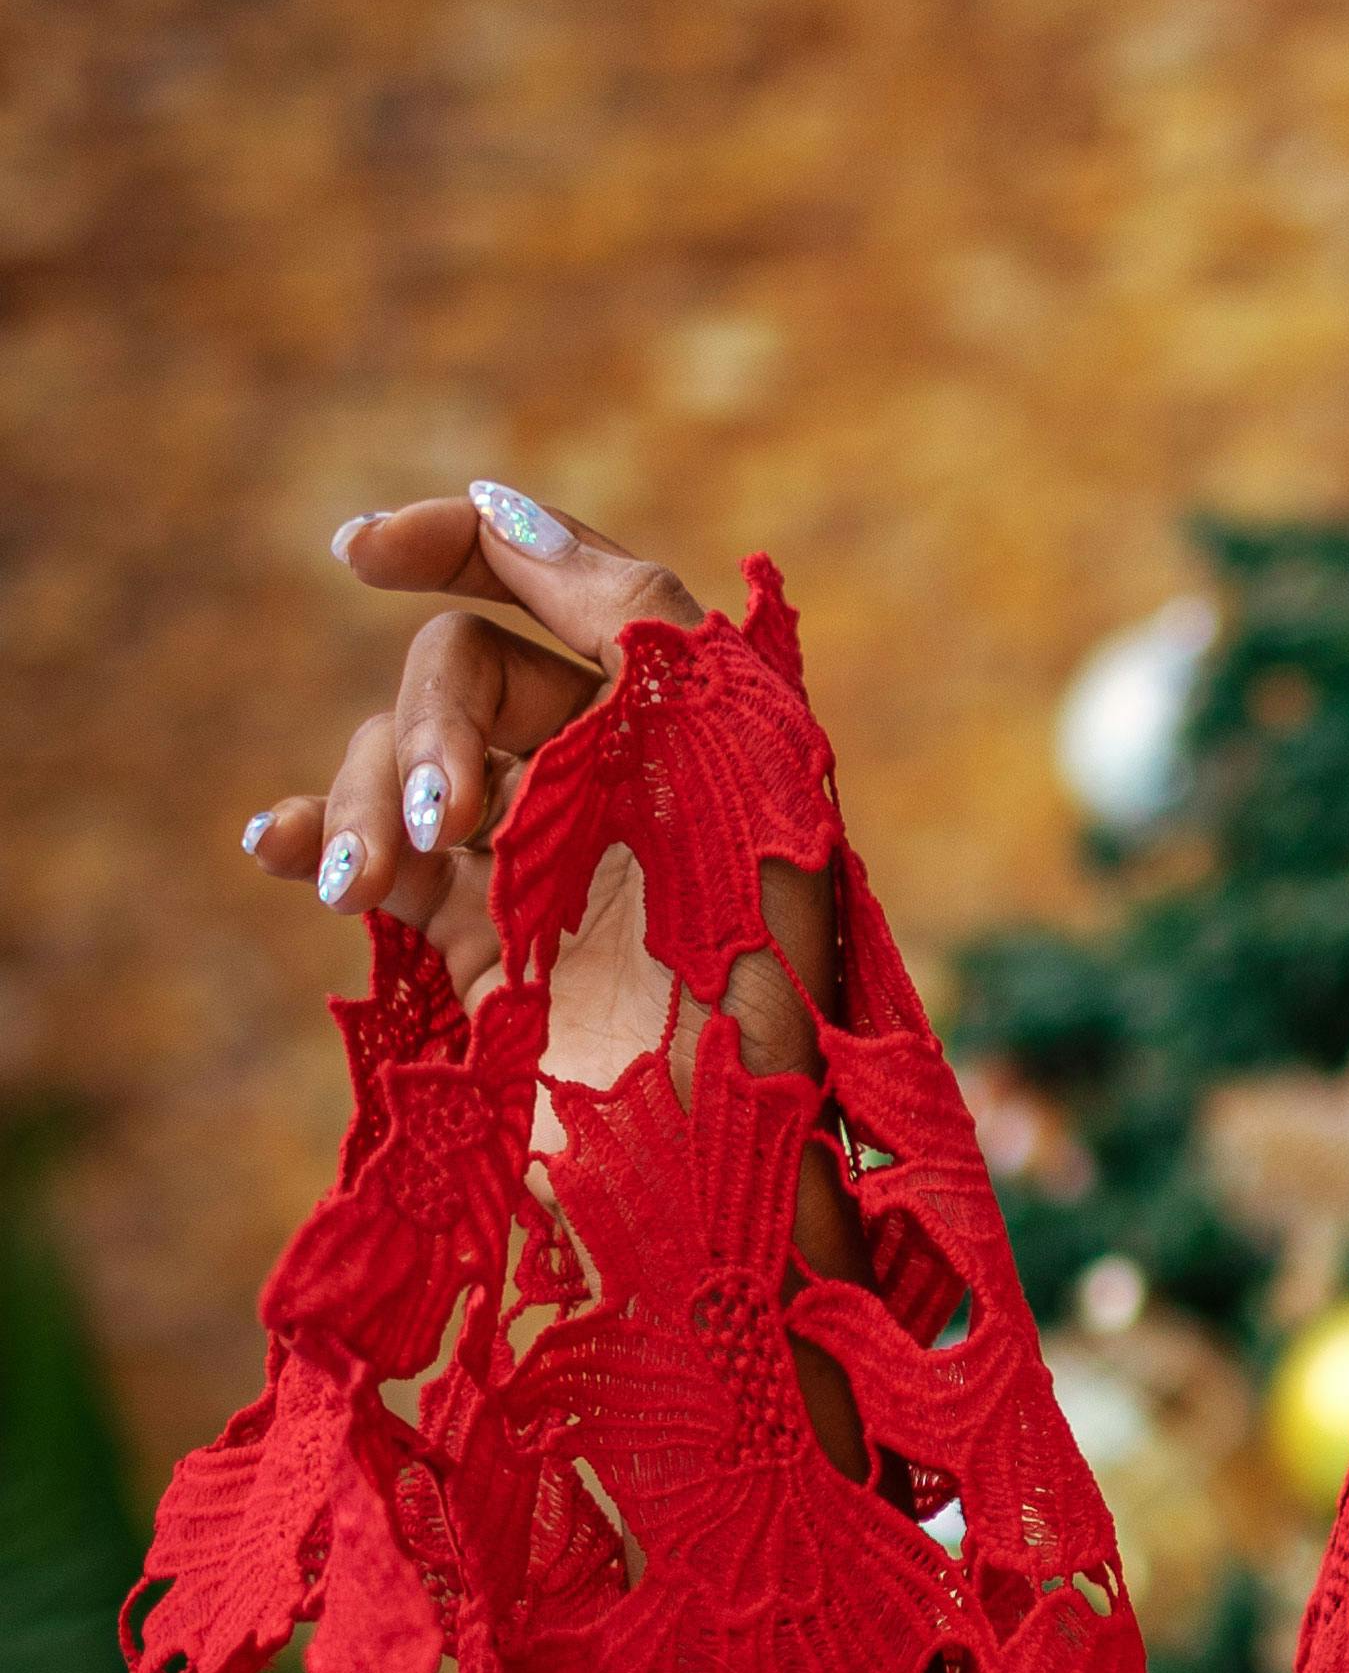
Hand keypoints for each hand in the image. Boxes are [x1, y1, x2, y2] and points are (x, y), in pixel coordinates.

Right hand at [241, 482, 704, 1032]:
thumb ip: (627, 617)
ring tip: (362, 889)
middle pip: (458, 676)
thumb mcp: (724, 759)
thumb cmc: (746, 967)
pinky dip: (310, 840)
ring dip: (360, 804)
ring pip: (396, 765)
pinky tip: (278, 848)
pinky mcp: (477, 941)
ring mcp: (534, 855)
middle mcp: (609, 773)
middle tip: (450, 825)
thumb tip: (502, 504)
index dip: (459, 540)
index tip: (357, 553)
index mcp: (685, 719)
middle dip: (425, 729)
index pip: (556, 581)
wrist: (719, 1168)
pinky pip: (369, 858)